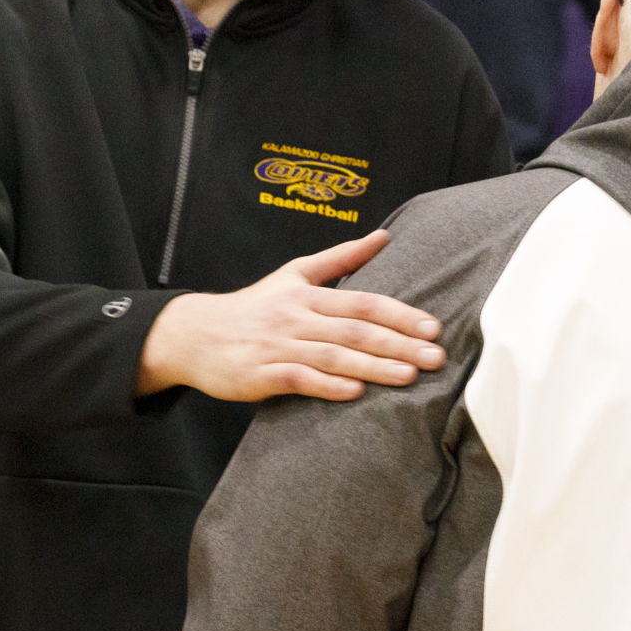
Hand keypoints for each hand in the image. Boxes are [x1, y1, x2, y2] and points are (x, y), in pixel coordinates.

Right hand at [136, 230, 445, 401]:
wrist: (195, 334)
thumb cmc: (254, 306)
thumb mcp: (294, 274)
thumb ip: (341, 258)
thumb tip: (384, 236)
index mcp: (308, 294)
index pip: (363, 302)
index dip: (400, 314)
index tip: (433, 328)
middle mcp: (296, 318)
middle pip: (355, 330)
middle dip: (398, 344)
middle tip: (435, 358)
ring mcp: (278, 347)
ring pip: (332, 356)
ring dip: (372, 367)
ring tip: (408, 377)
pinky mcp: (260, 375)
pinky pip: (298, 380)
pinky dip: (327, 386)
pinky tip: (355, 394)